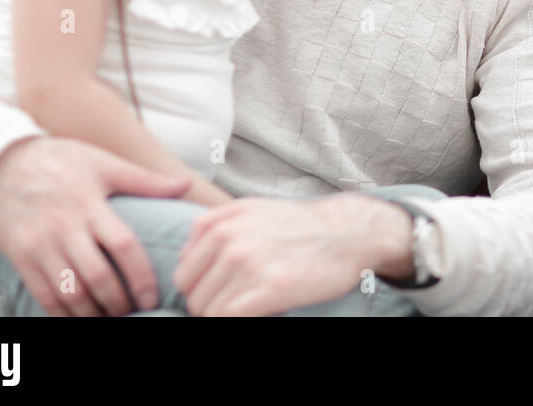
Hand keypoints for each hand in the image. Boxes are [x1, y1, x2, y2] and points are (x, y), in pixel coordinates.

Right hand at [0, 136, 190, 315]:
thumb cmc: (59, 160)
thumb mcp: (102, 162)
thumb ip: (143, 180)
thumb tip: (184, 185)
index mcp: (90, 203)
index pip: (123, 246)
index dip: (140, 277)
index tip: (152, 298)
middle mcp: (64, 227)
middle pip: (98, 276)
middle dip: (119, 302)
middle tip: (134, 313)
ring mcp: (39, 244)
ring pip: (70, 292)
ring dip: (92, 313)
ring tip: (110, 318)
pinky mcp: (19, 256)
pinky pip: (42, 294)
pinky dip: (62, 313)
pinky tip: (79, 317)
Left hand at [173, 193, 412, 315]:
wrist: (350, 233)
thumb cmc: (302, 227)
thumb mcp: (254, 210)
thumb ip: (216, 227)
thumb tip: (184, 258)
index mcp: (222, 221)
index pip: (183, 268)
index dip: (199, 288)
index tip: (220, 293)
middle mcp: (230, 238)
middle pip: (191, 291)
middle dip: (208, 305)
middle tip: (236, 305)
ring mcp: (248, 262)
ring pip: (206, 309)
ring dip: (223, 315)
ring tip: (250, 308)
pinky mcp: (268, 288)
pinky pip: (227, 318)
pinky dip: (234, 322)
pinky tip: (257, 315)